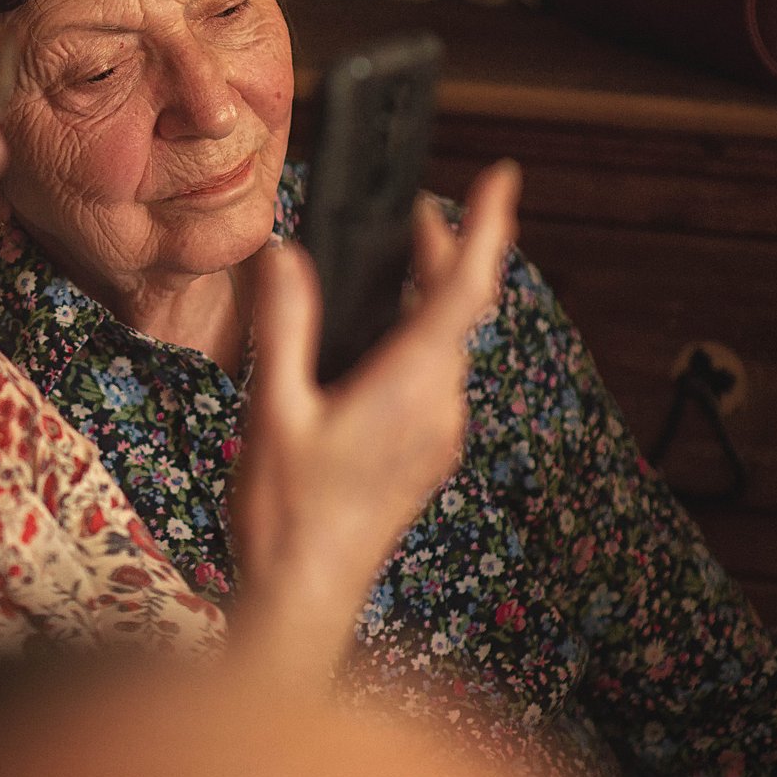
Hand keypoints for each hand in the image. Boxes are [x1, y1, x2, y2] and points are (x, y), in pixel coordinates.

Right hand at [228, 161, 519, 684]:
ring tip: (386, 271)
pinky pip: (434, 379)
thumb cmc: (287, 516)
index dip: (488, 227)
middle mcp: (439, 406)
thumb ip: (284, 327)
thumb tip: (287, 256)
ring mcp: (438, 434)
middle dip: (443, 254)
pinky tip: (372, 345)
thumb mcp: (273, 410)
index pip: (466, 288)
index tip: (502, 177)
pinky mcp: (426, 454)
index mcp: (411, 384)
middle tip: (409, 216)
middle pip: (459, 310)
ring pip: (447, 345)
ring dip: (427, 300)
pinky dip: (416, 341)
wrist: (305, 599)